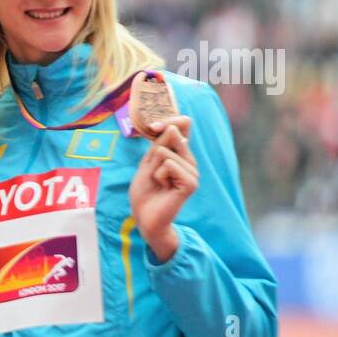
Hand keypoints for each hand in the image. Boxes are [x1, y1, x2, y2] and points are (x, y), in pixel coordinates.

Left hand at [129, 114, 198, 261]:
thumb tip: (173, 127)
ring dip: (154, 168)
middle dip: (154, 150)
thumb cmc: (145, 191)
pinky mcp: (191, 182)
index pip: (183, 125)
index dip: (170, 119)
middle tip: (152, 172)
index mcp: (180, 154)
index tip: (153, 125)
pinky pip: (169, 164)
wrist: (144, 217)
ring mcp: (193, 171)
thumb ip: (159, 145)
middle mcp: (189, 160)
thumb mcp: (147, 163)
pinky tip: (164, 188)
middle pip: (172, 135)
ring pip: (166, 152)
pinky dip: (159, 176)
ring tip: (159, 183)